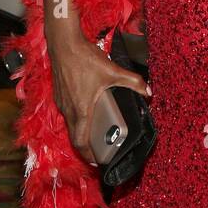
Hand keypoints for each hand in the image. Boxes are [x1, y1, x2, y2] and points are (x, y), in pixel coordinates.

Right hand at [47, 32, 150, 166]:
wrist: (63, 44)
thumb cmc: (85, 59)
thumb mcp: (112, 71)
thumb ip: (132, 81)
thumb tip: (148, 91)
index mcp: (82, 110)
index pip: (81, 142)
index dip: (88, 155)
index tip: (97, 162)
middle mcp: (69, 110)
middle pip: (75, 137)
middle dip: (86, 149)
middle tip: (98, 153)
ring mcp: (62, 103)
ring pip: (71, 125)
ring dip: (82, 133)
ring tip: (96, 134)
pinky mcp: (59, 94)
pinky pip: (68, 113)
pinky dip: (77, 119)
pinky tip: (88, 111)